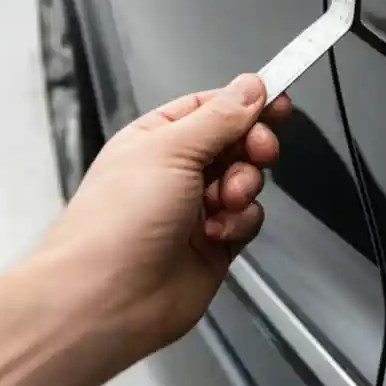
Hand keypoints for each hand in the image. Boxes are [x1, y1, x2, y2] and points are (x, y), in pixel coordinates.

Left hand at [39, 74, 290, 355]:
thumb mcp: (173, 148)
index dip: (247, 103)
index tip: (278, 100)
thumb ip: (220, 117)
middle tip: (258, 149)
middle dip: (252, 145)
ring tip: (225, 200)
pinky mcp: (213, 244)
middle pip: (236, 142)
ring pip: (246, 180)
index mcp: (156, 138)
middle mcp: (174, 171)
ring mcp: (194, 209)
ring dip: (244, 186)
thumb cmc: (114, 224)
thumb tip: (251, 88)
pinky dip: (241, 222)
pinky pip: (248, 219)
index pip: (213, 107)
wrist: (107, 298)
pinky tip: (218, 231)